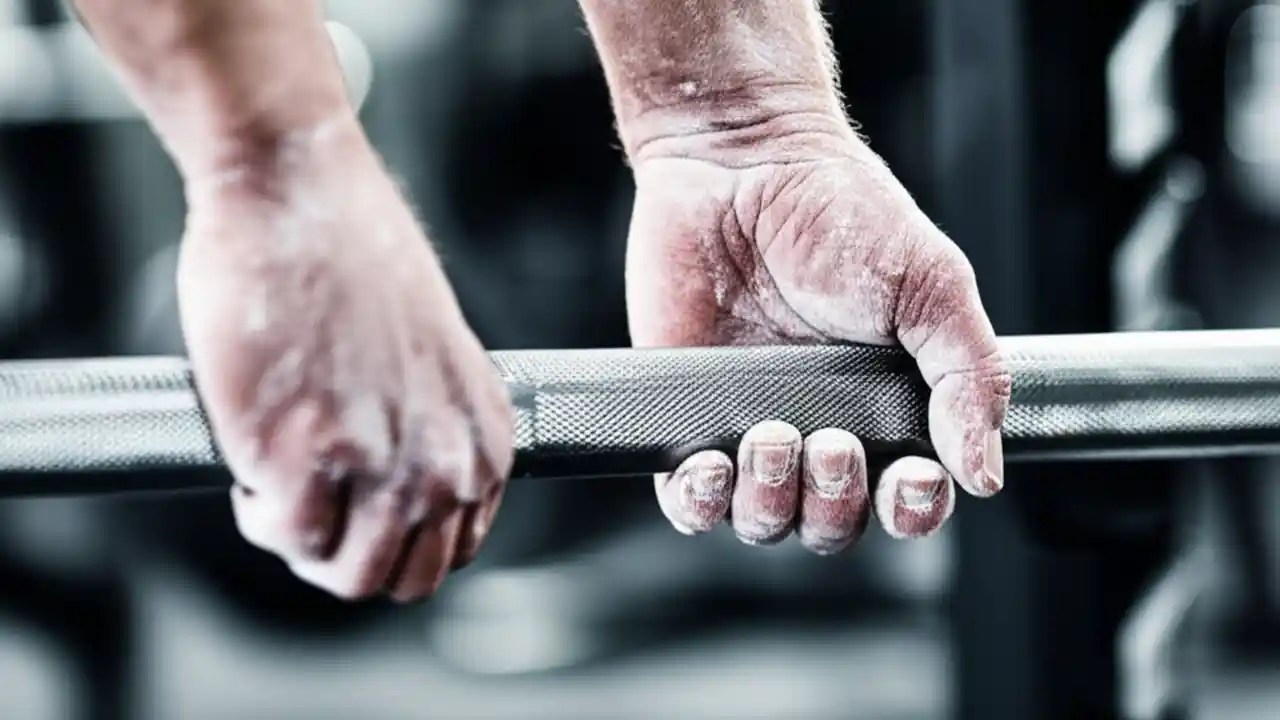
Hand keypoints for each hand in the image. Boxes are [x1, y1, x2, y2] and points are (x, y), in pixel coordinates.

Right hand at [177, 118, 512, 599]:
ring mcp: (379, 465)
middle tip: (308, 503)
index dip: (392, 538)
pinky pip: (286, 535)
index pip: (450, 552)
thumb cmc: (360, 260)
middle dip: (346, 552)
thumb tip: (396, 495)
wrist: (303, 194)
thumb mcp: (440, 360)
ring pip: (343, 573)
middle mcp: (446, 464)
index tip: (354, 504)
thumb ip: (434, 433)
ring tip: (279, 483)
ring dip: (303, 539)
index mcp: (486, 442)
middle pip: (399, 578)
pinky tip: (254, 462)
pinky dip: (261, 511)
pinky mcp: (303, 456)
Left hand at [627, 134, 1009, 553]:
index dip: (912, 511)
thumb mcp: (933, 284)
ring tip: (774, 436)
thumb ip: (969, 375)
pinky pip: (689, 499)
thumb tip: (984, 471)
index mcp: (888, 406)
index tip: (913, 480)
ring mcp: (749, 424)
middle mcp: (821, 425)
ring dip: (774, 501)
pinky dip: (700, 502)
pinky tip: (712, 465)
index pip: (906, 499)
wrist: (738, 164)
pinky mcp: (687, 415)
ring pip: (766, 521)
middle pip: (833, 523)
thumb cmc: (840, 211)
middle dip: (838, 503)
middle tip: (832, 442)